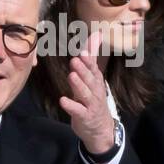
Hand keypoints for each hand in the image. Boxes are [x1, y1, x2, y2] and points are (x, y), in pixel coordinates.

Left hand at [59, 32, 114, 156]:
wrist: (101, 129)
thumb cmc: (94, 100)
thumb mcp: (93, 78)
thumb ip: (92, 58)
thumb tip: (97, 34)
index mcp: (96, 81)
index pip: (93, 69)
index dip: (88, 61)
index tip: (82, 52)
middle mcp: (95, 91)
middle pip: (89, 79)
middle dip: (83, 70)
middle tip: (74, 60)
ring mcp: (90, 105)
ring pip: (85, 93)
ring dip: (78, 85)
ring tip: (71, 76)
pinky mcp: (84, 117)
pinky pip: (77, 111)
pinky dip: (70, 106)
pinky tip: (62, 100)